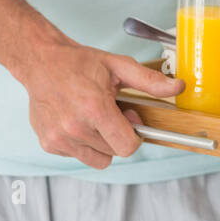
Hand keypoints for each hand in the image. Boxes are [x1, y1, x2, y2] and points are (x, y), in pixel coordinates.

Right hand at [15, 38, 183, 169]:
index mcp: (94, 109)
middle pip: (114, 152)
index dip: (135, 134)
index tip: (129, 117)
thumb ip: (150, 81)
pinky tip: (78, 120)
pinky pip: (79, 155)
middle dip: (118, 134)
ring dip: (101, 141)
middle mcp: (74, 128)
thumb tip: (178, 87)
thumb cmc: (79, 63)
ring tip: (93, 116)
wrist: (41, 62)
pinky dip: (83, 143)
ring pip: (98, 158)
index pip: (127, 147)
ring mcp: (59, 139)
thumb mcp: (119, 66)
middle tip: (109, 111)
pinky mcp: (49, 144)